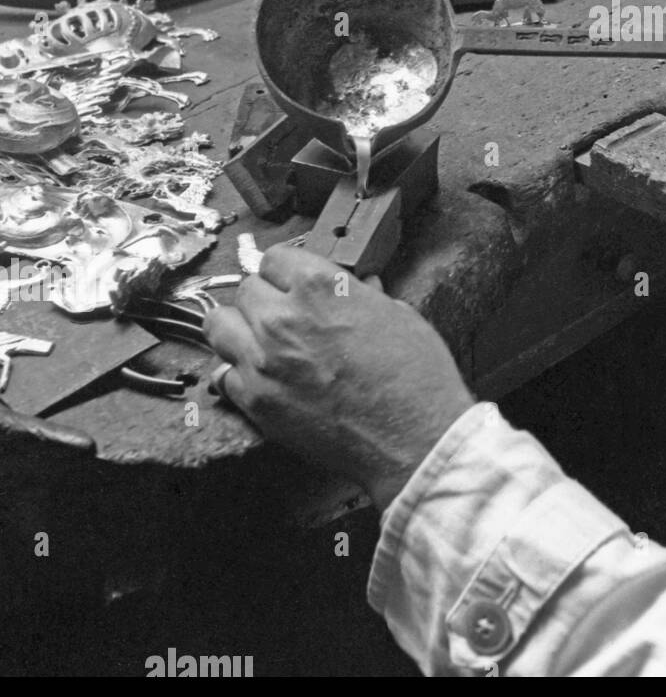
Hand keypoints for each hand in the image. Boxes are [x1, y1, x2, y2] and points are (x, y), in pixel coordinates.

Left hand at [204, 245, 474, 511]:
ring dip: (238, 328)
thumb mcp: (399, 315)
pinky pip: (224, 373)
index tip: (293, 282)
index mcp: (320, 286)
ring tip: (260, 340)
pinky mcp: (255, 402)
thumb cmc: (415, 377)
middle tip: (285, 315)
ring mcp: (262, 361)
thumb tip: (358, 287)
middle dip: (265, 298)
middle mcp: (283, 317)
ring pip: (218, 324)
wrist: (414, 438)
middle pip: (246, 289)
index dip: (287, 271)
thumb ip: (364, 296)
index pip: (275, 258)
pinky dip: (239, 373)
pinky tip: (264, 378)